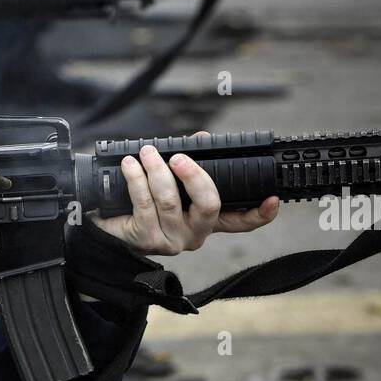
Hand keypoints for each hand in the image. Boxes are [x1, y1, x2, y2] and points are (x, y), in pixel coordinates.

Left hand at [91, 139, 279, 254]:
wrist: (108, 226)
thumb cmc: (145, 202)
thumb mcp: (172, 181)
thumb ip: (191, 163)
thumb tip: (202, 140)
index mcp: (207, 220)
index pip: (241, 221)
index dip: (260, 213)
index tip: (272, 199)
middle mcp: (195, 234)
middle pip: (208, 204)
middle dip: (194, 176)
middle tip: (179, 157)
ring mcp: (171, 240)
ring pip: (170, 200)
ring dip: (156, 170)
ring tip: (146, 152)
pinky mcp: (146, 240)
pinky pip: (143, 204)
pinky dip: (136, 179)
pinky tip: (130, 165)